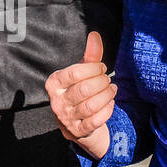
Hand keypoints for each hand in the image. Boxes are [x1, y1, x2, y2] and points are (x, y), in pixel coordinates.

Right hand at [46, 32, 115, 159]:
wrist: (77, 123)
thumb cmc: (79, 92)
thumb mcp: (83, 74)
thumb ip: (90, 56)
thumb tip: (95, 35)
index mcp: (54, 83)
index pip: (75, 73)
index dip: (94, 69)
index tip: (101, 68)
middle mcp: (57, 102)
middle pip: (84, 89)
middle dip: (102, 82)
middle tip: (107, 80)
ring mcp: (66, 118)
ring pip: (91, 105)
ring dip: (107, 95)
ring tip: (112, 89)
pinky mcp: (77, 131)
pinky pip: (96, 120)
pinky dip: (107, 110)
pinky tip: (110, 103)